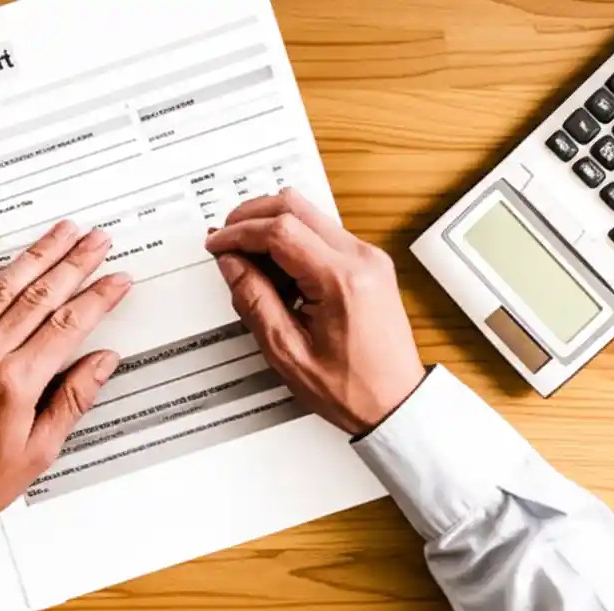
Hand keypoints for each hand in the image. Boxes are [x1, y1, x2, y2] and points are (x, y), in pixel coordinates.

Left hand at [0, 221, 130, 536]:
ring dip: (35, 254)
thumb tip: (102, 361)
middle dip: (74, 263)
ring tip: (60, 231)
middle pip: (40, 296)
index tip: (117, 280)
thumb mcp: (38, 451)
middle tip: (97, 240)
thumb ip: (72, 399)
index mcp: (15, 384)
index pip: (68, 325)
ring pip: (2, 287)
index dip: (98, 297)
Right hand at [206, 189, 424, 435]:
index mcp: (342, 280)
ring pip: (309, 215)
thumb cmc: (353, 389)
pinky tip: (278, 272)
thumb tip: (232, 264)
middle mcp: (362, 258)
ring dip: (273, 228)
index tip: (218, 244)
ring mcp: (369, 257)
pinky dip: (293, 242)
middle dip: (252, 216)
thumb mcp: (288, 352)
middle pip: (296, 206)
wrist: (395, 401)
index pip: (280, 230)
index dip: (240, 232)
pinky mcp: (369, 263)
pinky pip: (322, 234)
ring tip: (251, 264)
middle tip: (226, 238)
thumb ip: (254, 301)